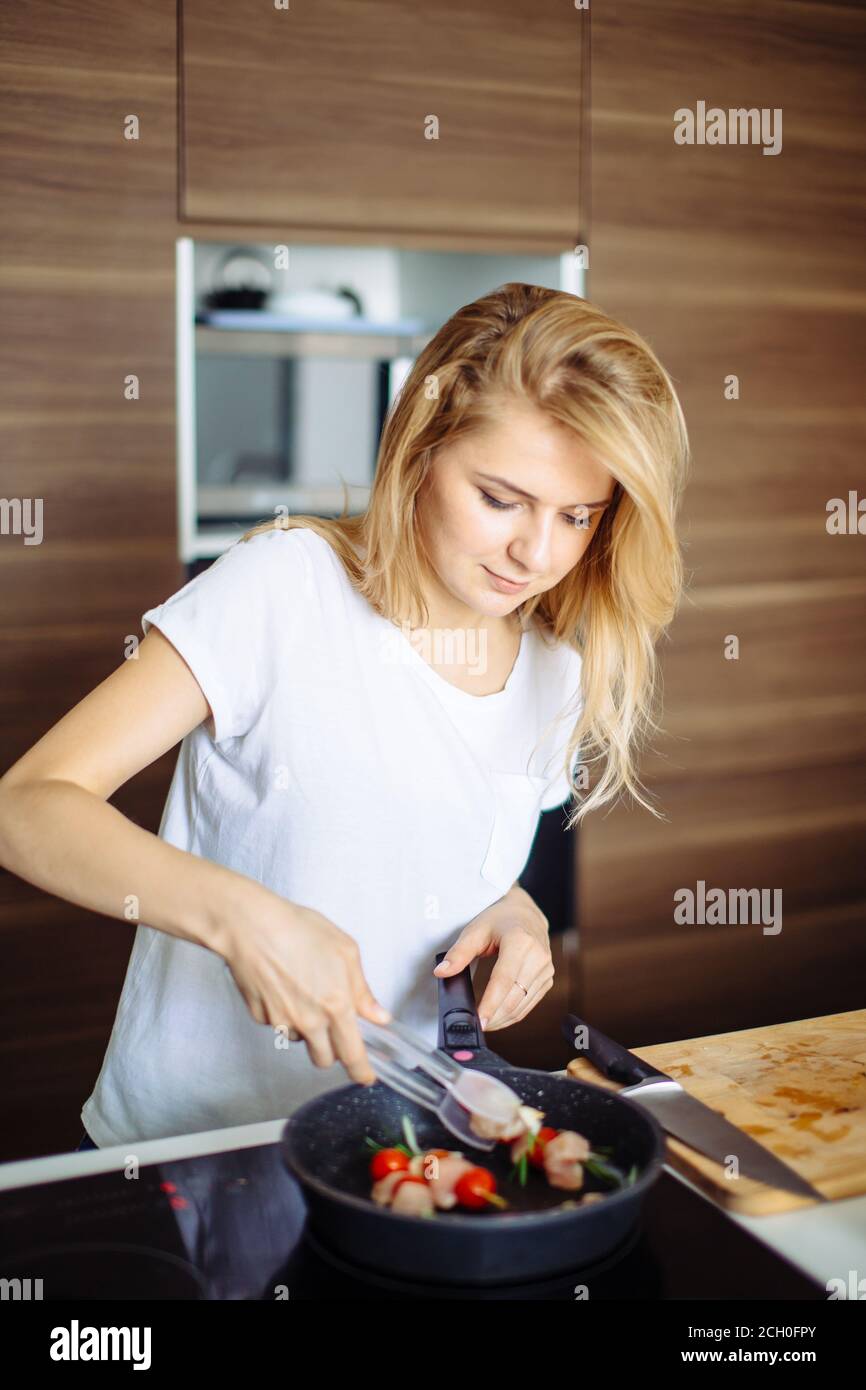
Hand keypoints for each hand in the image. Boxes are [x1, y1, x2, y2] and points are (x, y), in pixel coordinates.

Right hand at [217, 892, 390, 1084]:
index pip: (352, 1054)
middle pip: (323, 1058)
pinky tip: (281, 985)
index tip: (366, 1076)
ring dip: (306, 1029)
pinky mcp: (260, 1016)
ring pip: (299, 1040)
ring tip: (303, 992)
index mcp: (336, 1006)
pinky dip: (282, 1013)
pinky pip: (276, 1025)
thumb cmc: (298, 930)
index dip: (361, 1071)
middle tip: (334, 1028)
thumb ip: (363, 990)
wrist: (252, 926)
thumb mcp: (345, 951)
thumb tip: (378, 1015)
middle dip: (332, 1050)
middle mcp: (309, 1021)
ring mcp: (282, 1021)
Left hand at [432, 885, 552, 1031]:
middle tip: (475, 1025)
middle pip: (514, 997)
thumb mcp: (475, 930)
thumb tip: (441, 972)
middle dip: (494, 1016)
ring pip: (523, 1005)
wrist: (526, 914)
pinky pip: (530, 1003)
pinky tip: (498, 1016)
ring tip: (484, 1023)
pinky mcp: (547, 979)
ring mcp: (546, 969)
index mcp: (520, 942)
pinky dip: (514, 1014)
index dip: (491, 1003)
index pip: (504, 980)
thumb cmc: (499, 920)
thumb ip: (458, 953)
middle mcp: (538, 956)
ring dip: (503, 1019)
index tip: (479, 1020)